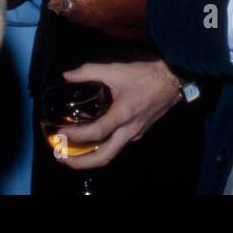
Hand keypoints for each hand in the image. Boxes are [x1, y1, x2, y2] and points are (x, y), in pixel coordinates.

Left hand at [52, 60, 182, 169]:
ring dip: (89, 158)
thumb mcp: (116, 70)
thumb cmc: (146, 75)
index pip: (96, 132)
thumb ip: (90, 71)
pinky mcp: (138, 133)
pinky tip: (90, 139)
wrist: (173, 81)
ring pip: (110, 154)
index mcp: (123, 115)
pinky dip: (100, 147)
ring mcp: (135, 134)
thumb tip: (67, 75)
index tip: (59, 133)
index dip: (76, 136)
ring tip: (70, 152)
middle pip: (103, 158)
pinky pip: (117, 145)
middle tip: (60, 157)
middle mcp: (129, 130)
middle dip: (79, 163)